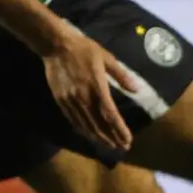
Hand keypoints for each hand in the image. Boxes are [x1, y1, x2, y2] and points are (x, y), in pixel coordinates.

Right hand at [41, 26, 137, 151]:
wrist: (56, 45)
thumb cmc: (84, 49)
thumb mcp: (107, 58)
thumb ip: (121, 75)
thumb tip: (136, 89)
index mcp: (97, 88)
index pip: (110, 115)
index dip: (119, 130)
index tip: (128, 140)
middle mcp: (84, 98)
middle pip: (99, 125)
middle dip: (111, 138)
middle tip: (122, 147)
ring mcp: (71, 101)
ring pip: (85, 126)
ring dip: (98, 138)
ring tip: (109, 145)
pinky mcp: (61, 100)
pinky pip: (73, 120)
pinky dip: (82, 130)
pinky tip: (89, 135)